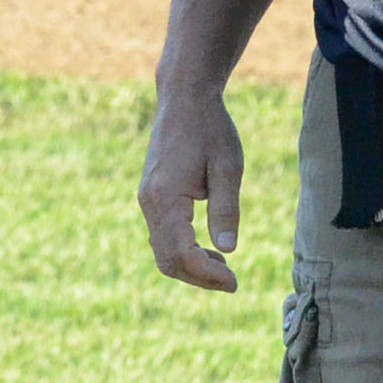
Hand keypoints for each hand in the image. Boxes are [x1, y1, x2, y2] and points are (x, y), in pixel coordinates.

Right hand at [139, 84, 245, 291]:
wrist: (184, 99)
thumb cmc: (210, 128)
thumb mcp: (227, 167)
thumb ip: (226, 209)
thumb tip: (228, 249)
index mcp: (165, 197)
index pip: (182, 253)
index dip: (208, 274)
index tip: (235, 282)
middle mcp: (149, 203)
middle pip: (167, 260)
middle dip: (199, 278)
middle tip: (232, 282)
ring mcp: (147, 200)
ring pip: (162, 251)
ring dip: (191, 267)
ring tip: (225, 268)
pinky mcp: (152, 197)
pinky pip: (162, 236)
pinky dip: (183, 250)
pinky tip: (209, 249)